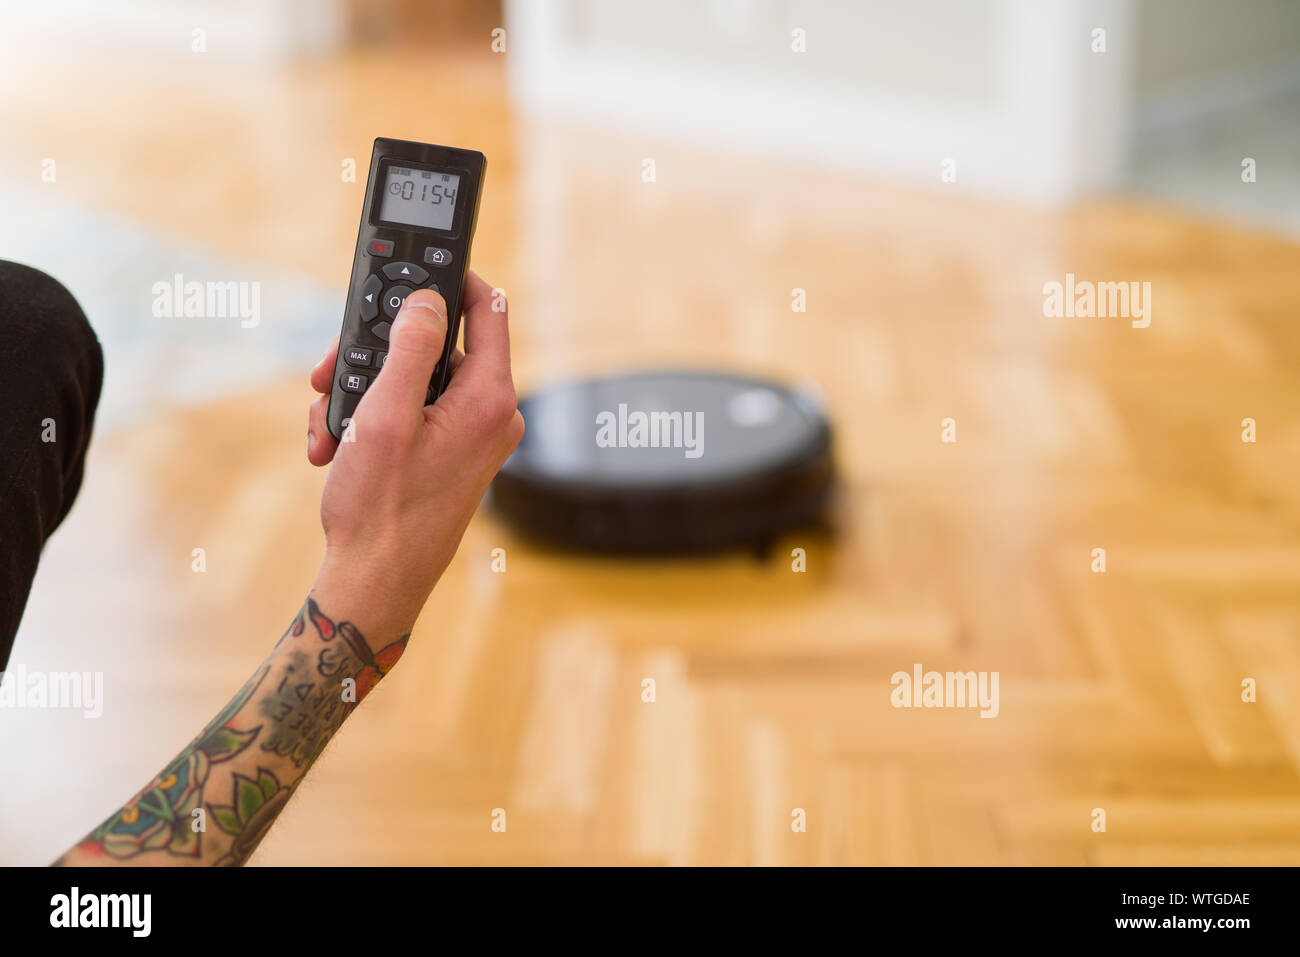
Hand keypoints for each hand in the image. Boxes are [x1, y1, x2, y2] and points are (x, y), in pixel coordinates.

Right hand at [305, 271, 523, 644]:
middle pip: (435, 345)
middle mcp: (492, 414)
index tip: (408, 268)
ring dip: (362, 394)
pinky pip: (412, 414)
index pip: (488, 308)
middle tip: (330, 374)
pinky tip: (336, 449)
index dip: (450, 279)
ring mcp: (473, 436)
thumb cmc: (381, 509)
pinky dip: (371, 423)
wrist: (375, 584)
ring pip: (413, 380)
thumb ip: (409, 347)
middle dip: (375, 354)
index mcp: (490, 398)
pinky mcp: (452, 454)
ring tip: (328, 429)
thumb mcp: (386, 415)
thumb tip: (425, 299)